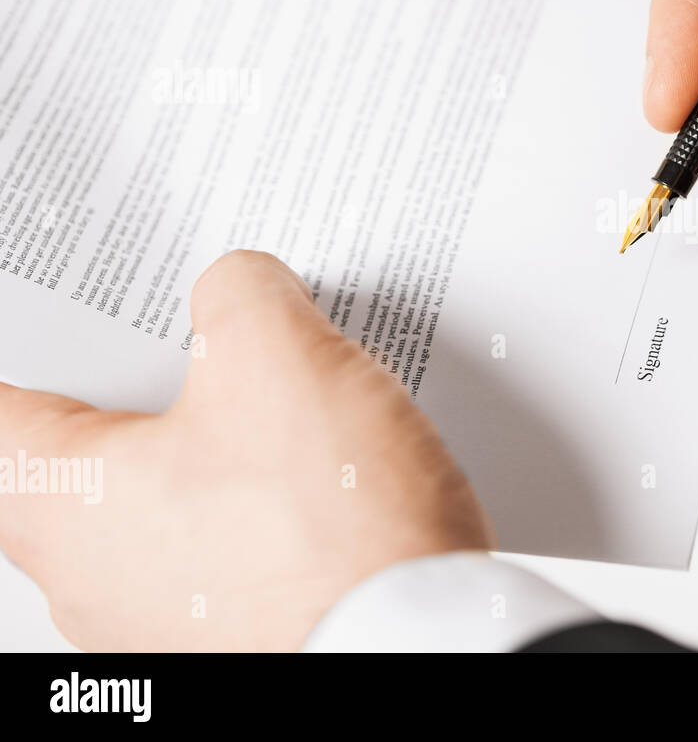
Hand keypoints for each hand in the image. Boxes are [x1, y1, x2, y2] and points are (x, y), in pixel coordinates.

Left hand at [0, 251, 490, 650]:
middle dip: (151, 384)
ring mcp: (163, 622)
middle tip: (209, 336)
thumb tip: (241, 291)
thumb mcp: (279, 353)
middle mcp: (91, 579)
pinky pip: (228, 550)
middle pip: (91, 449)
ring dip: (217, 448)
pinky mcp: (237, 638)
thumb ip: (238, 291)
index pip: (1, 408)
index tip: (73, 315)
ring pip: (166, 501)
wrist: (422, 640)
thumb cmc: (331, 528)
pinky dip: (263, 507)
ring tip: (290, 403)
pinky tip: (325, 477)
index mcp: (61, 504)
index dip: (42, 340)